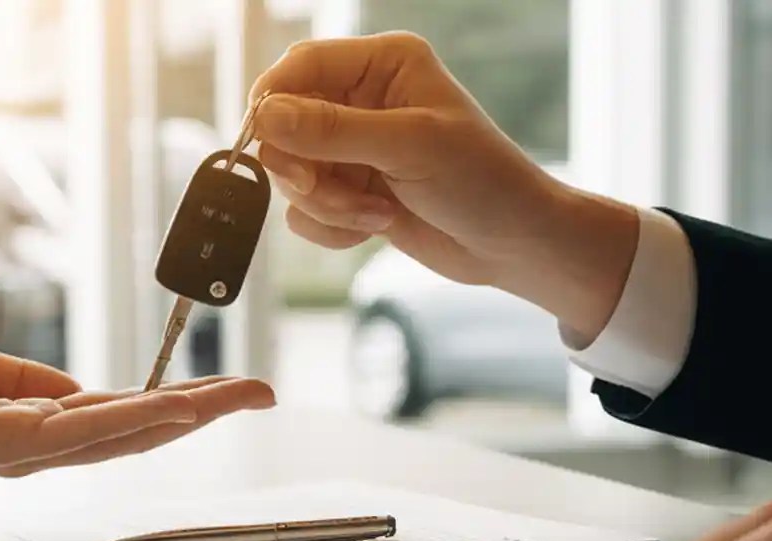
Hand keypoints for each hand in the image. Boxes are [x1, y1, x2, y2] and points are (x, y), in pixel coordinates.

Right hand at [251, 32, 638, 340]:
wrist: (511, 244)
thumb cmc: (481, 181)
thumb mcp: (409, 147)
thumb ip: (333, 130)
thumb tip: (265, 116)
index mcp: (383, 65)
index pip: (302, 64)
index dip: (274, 99)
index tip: (261, 137)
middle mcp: (363, 101)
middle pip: (285, 123)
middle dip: (303, 167)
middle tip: (325, 190)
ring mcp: (353, 149)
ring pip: (292, 173)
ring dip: (326, 203)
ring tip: (376, 214)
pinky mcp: (349, 191)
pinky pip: (305, 209)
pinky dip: (332, 226)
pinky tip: (377, 226)